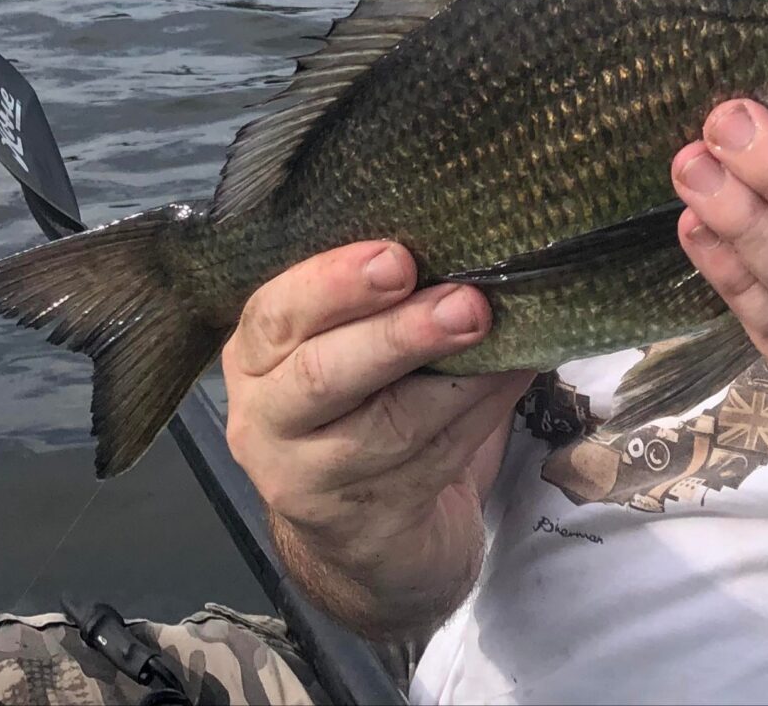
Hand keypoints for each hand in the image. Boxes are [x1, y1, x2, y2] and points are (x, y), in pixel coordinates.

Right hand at [223, 241, 531, 629]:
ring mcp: (309, 481)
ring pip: (388, 425)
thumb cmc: (360, 400)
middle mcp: (265, 419)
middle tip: (467, 301)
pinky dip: (481, 411)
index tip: (399, 258)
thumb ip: (375, 298)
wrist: (362, 530)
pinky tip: (513, 374)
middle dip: (399, 333)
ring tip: (502, 334)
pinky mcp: (365, 525)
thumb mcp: (342, 344)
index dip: (334, 283)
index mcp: (254, 355)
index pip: (275, 314)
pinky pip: (434, 459)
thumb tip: (459, 237)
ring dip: (459, 376)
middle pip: (322, 374)